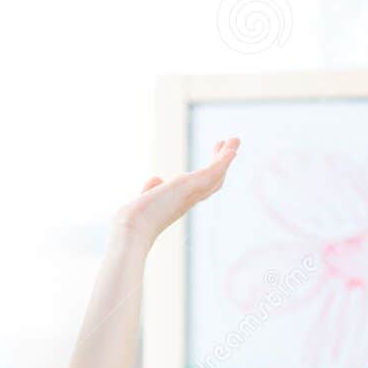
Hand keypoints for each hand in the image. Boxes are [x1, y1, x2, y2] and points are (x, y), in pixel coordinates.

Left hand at [112, 137, 239, 248]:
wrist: (132, 228)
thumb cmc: (133, 220)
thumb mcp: (144, 199)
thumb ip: (151, 189)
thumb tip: (156, 179)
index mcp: (179, 203)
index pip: (199, 189)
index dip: (207, 175)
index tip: (208, 162)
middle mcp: (189, 200)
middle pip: (213, 182)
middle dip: (221, 164)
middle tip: (226, 145)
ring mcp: (193, 193)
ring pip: (218, 175)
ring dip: (226, 157)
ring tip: (235, 139)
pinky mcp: (193, 185)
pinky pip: (214, 170)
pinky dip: (224, 159)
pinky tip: (231, 147)